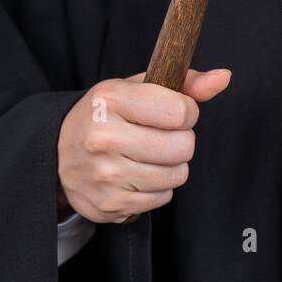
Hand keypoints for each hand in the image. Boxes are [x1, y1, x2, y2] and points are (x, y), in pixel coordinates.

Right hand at [56, 68, 231, 223]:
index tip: (172, 111)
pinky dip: (156, 187)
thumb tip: (223, 77)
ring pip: (177, 174)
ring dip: (170, 165)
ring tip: (147, 154)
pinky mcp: (110, 203)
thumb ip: (184, 83)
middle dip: (180, 140)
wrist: (58, 152)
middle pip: (183, 146)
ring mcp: (106, 174)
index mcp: (111, 100)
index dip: (186, 111)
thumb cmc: (107, 115)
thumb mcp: (136, 88)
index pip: (180, 111)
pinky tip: (136, 174)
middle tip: (159, 135)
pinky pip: (162, 197)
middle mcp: (105, 138)